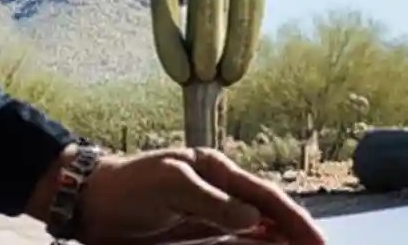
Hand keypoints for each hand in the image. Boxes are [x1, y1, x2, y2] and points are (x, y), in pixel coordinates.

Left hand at [37, 146, 324, 244]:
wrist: (89, 201)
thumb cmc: (126, 186)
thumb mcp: (169, 184)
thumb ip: (211, 200)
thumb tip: (252, 218)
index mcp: (215, 170)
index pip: (265, 197)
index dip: (294, 220)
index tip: (318, 242)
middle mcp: (218, 192)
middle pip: (268, 215)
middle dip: (296, 234)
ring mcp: (209, 215)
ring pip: (257, 233)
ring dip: (280, 243)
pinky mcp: (197, 235)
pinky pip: (236, 244)